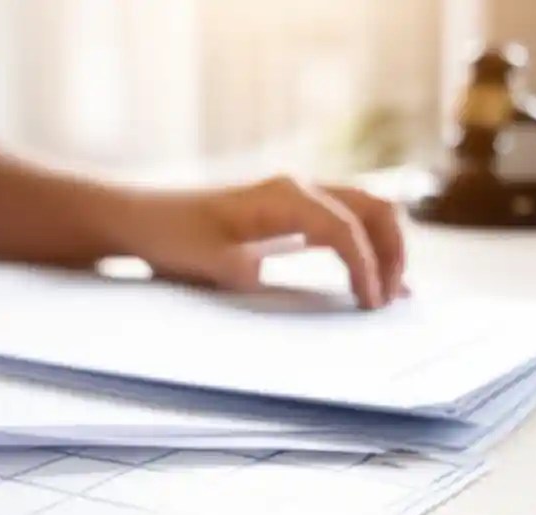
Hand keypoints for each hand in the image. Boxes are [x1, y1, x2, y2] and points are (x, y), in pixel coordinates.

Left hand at [121, 178, 406, 308]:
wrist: (143, 217)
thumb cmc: (172, 235)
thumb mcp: (209, 262)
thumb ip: (251, 274)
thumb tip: (293, 290)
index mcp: (284, 196)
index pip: (345, 229)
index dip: (365, 267)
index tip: (370, 305)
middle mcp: (298, 188)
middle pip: (373, 208)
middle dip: (392, 252)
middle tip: (392, 299)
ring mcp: (297, 196)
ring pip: (365, 211)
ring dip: (385, 247)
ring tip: (392, 292)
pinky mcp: (290, 212)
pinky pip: (345, 222)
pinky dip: (365, 246)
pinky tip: (370, 278)